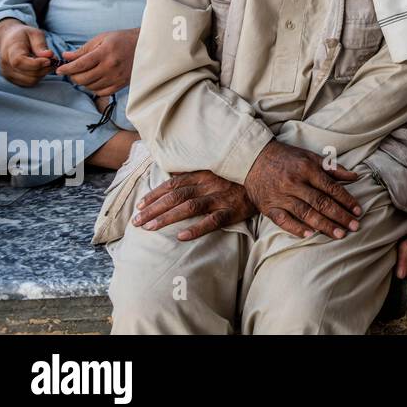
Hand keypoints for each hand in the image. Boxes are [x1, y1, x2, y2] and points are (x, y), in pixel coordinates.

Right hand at [0, 19, 55, 86]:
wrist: (9, 40)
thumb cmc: (23, 36)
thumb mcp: (34, 34)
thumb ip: (41, 44)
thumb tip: (49, 55)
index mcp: (10, 50)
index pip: (20, 62)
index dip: (37, 63)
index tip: (49, 59)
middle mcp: (6, 64)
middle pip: (28, 74)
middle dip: (45, 68)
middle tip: (54, 60)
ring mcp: (8, 73)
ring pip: (31, 80)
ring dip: (44, 73)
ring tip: (49, 63)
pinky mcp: (13, 79)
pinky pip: (29, 83)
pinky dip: (39, 76)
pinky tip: (42, 67)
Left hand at [55, 28, 138, 94]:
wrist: (145, 45)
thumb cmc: (122, 39)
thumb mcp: (102, 38)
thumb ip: (83, 49)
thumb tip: (66, 56)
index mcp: (105, 53)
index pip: (80, 65)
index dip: (67, 69)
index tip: (59, 69)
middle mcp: (111, 66)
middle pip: (83, 78)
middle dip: (72, 76)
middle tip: (71, 71)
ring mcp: (117, 77)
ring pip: (90, 86)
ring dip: (83, 82)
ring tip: (83, 74)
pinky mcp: (122, 84)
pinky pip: (102, 92)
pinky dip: (94, 88)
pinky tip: (94, 80)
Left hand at [132, 170, 255, 240]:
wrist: (268, 178)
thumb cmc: (239, 176)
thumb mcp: (217, 169)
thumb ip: (196, 173)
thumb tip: (172, 175)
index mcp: (204, 174)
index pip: (173, 184)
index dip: (155, 194)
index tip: (140, 205)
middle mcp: (209, 184)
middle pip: (176, 197)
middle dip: (154, 209)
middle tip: (137, 222)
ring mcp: (221, 198)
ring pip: (189, 208)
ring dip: (167, 218)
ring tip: (150, 228)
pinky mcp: (233, 211)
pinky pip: (213, 221)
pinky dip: (196, 228)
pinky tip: (181, 237)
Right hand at [243, 140, 362, 240]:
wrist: (253, 159)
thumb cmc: (287, 158)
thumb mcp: (310, 157)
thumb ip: (333, 168)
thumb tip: (355, 176)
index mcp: (307, 169)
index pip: (331, 187)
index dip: (346, 200)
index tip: (358, 211)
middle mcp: (294, 183)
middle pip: (321, 202)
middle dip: (339, 216)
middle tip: (354, 227)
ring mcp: (281, 196)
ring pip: (305, 213)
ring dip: (323, 225)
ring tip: (339, 234)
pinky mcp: (268, 206)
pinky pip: (283, 220)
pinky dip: (296, 228)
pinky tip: (310, 235)